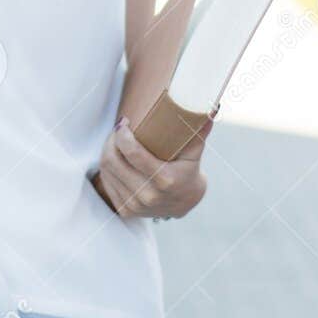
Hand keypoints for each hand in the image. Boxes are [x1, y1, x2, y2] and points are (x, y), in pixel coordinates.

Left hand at [93, 104, 217, 219]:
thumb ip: (198, 130)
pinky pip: (107, 183)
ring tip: (115, 140)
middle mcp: (148, 196)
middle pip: (115, 161)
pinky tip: (114, 157)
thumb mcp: (194, 151)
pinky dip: (107, 167)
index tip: (124, 122)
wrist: (185, 202)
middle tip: (118, 129)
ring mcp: (135, 206)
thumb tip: (210, 107)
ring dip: (107, 151)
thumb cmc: (188, 170)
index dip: (123, 135)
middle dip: (112, 140)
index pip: (134, 154)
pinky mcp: (126, 210)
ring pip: (108, 171)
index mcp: (165, 180)